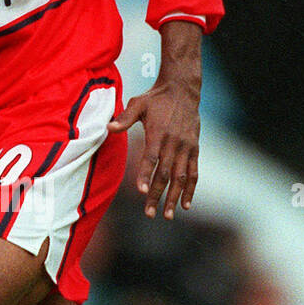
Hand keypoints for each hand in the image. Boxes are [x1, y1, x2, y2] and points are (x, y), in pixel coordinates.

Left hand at [108, 79, 199, 218]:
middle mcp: (174, 142)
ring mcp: (186, 147)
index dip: (146, 174)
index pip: (151, 157)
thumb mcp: (138, 103)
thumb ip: (124, 118)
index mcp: (158, 133)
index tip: (142, 191)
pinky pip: (194, 172)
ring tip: (167, 215)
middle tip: (150, 213)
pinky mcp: (194, 149)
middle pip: (165, 173)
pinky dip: (190, 189)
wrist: (183, 89)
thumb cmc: (156, 98)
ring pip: (180, 177)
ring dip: (174, 197)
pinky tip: (186, 205)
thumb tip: (108, 127)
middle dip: (157, 194)